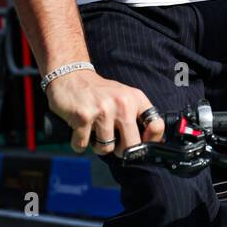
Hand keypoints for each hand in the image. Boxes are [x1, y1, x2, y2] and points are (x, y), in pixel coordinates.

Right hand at [45, 71, 166, 156]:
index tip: (141, 147)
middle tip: (112, 142)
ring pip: (105, 148)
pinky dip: (78, 143)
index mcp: (136, 99)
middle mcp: (122, 103)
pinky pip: (82, 145)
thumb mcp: (124, 96)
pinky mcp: (83, 116)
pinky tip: (78, 130)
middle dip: (120, 150)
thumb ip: (136, 116)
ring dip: (97, 145)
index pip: (156, 126)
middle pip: (132, 146)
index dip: (151, 142)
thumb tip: (149, 144)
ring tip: (93, 131)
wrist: (70, 76)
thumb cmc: (98, 92)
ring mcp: (103, 110)